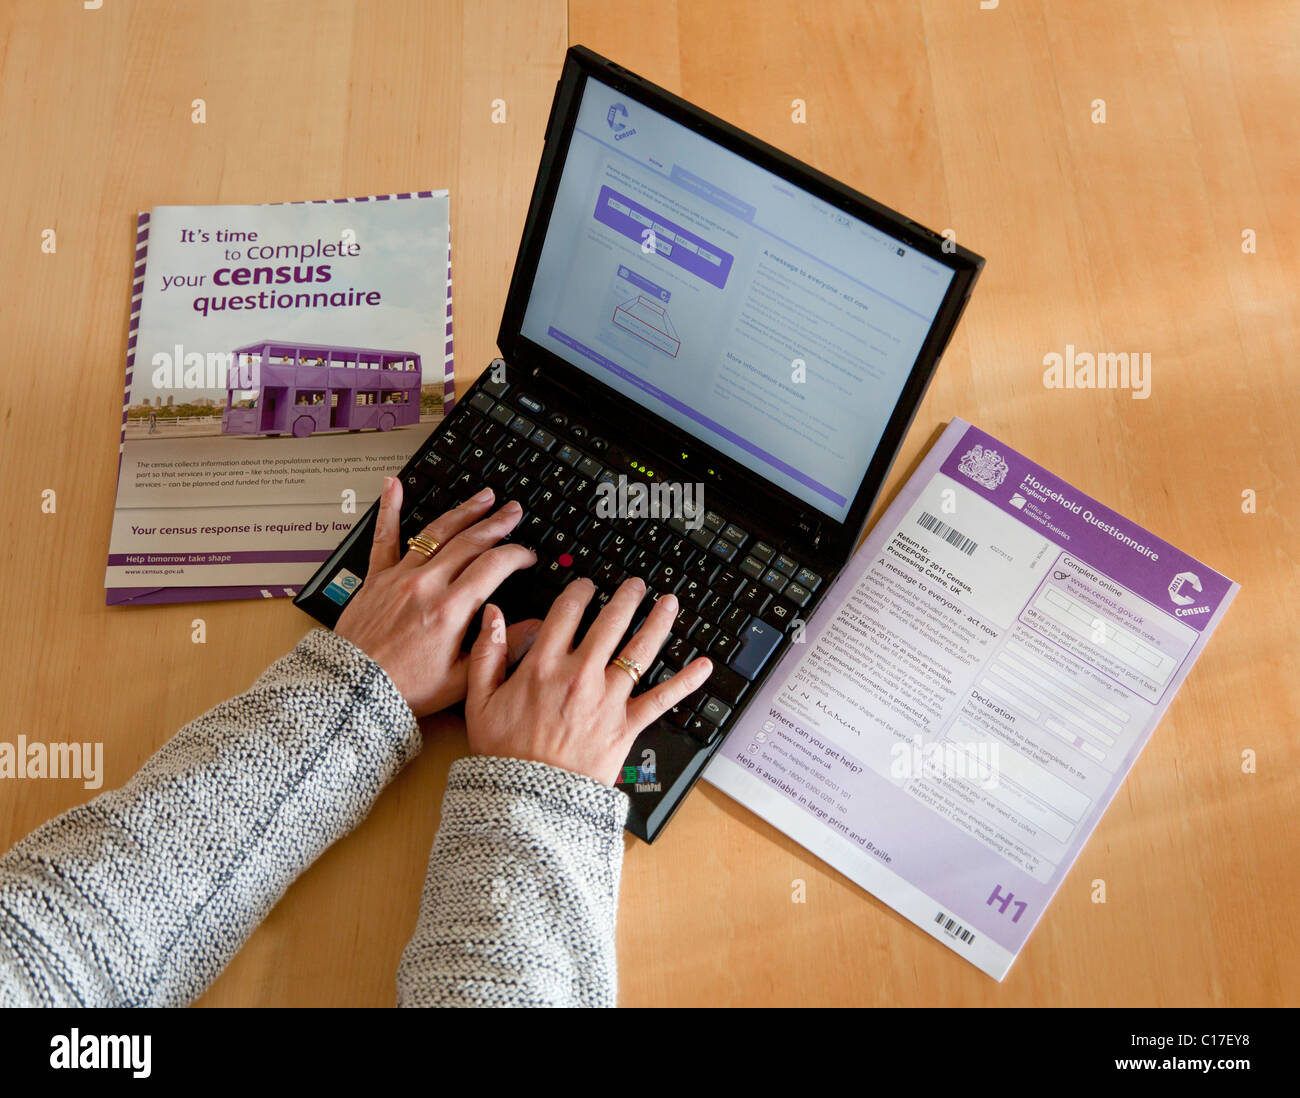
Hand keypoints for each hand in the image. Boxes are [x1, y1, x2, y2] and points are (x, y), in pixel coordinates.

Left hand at [335, 478, 542, 717]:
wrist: (353, 690)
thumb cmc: (405, 688)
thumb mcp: (461, 677)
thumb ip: (500, 647)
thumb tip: (534, 628)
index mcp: (450, 609)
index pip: (493, 566)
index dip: (516, 554)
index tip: (528, 555)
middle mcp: (426, 585)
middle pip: (469, 542)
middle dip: (497, 523)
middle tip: (513, 510)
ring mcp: (399, 577)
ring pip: (436, 533)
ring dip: (463, 512)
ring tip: (482, 498)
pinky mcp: (376, 579)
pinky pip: (385, 538)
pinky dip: (390, 509)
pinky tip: (393, 485)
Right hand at [465, 575, 713, 785]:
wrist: (529, 800)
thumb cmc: (505, 754)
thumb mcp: (479, 701)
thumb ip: (486, 654)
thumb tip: (491, 615)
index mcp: (543, 666)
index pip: (566, 613)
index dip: (579, 592)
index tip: (586, 585)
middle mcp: (579, 675)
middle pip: (609, 623)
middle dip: (625, 598)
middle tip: (636, 585)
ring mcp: (607, 699)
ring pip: (639, 650)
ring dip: (657, 622)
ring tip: (669, 603)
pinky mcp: (627, 725)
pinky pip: (662, 698)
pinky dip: (686, 681)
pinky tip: (704, 666)